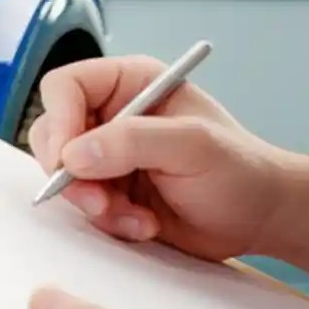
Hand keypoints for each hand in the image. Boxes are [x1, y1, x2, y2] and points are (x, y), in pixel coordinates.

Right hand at [28, 55, 287, 261]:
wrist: (257, 217)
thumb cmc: (239, 171)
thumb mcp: (193, 147)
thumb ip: (133, 142)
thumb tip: (73, 155)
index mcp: (130, 84)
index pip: (65, 88)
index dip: (59, 120)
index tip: (69, 159)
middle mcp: (110, 115)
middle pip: (52, 134)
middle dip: (71, 175)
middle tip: (100, 201)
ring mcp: (106, 154)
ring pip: (62, 176)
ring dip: (95, 204)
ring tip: (137, 217)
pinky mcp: (107, 189)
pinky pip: (80, 205)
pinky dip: (108, 221)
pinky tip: (144, 224)